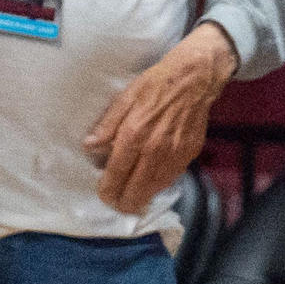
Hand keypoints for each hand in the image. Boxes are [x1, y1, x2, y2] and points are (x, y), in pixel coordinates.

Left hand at [83, 22, 237, 213]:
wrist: (194, 79)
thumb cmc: (156, 84)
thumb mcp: (125, 97)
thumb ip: (108, 124)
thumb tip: (90, 146)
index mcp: (134, 134)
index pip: (117, 171)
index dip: (109, 188)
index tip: (104, 196)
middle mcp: (154, 148)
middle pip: (137, 186)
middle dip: (125, 200)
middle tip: (118, 204)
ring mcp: (174, 153)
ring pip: (156, 186)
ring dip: (143, 197)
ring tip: (133, 202)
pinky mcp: (189, 152)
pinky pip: (172, 176)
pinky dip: (160, 185)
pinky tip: (153, 186)